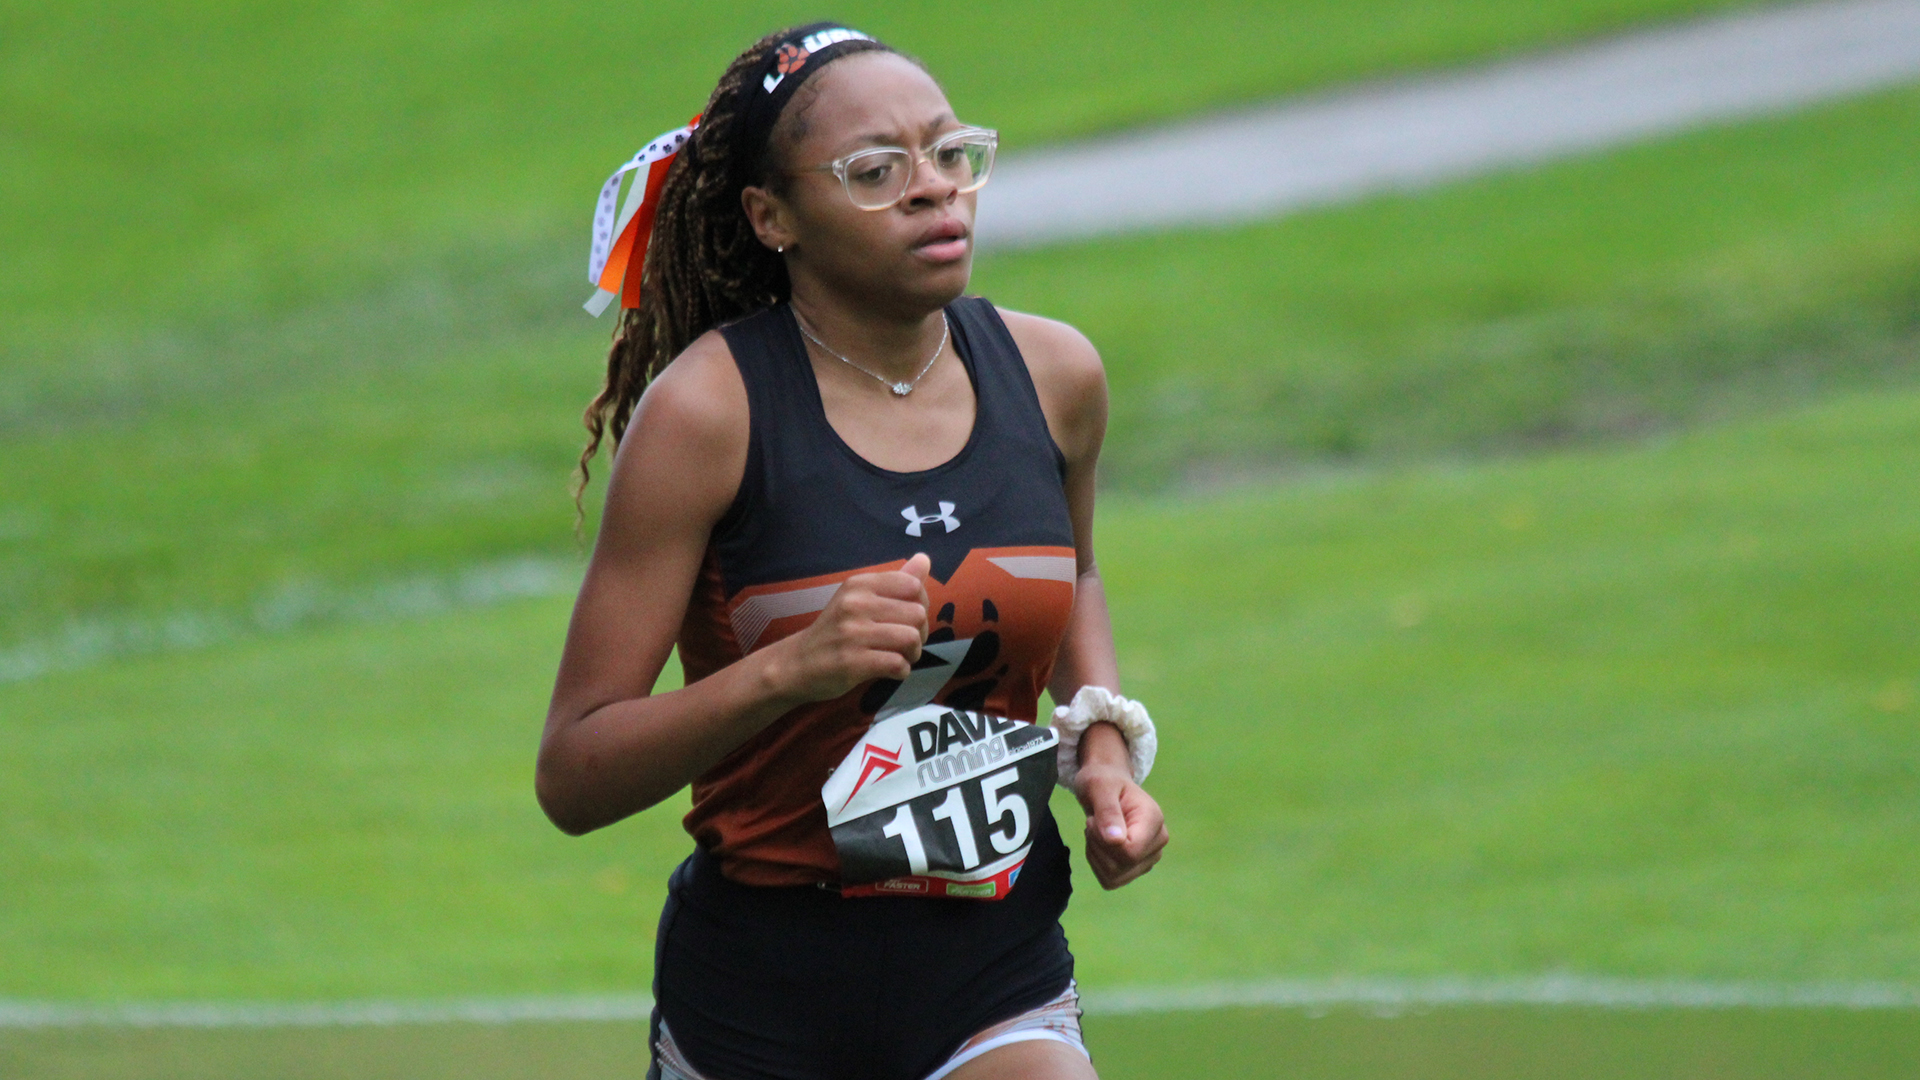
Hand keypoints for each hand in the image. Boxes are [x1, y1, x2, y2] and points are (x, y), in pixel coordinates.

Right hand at [773, 553, 930, 703]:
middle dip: (920, 633)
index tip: (906, 619)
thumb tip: (924, 559)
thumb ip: (896, 581)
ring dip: (913, 653)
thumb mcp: (860, 599)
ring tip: (900, 657)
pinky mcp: (852, 662)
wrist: (797, 663)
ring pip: (911, 638)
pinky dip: (902, 671)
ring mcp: (852, 634)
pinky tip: (891, 671)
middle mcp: (855, 604)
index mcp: (859, 584)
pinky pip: (897, 664)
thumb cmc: (836, 630)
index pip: (913, 586)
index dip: (920, 605)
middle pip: (917, 614)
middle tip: (904, 643)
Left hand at [1073, 724, 1168, 889]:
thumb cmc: (1103, 782)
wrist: (1105, 787)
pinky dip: (1097, 864)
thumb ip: (1108, 812)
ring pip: (1114, 877)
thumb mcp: (1100, 787)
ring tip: (1097, 831)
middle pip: (1121, 866)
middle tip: (1093, 823)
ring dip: (1095, 855)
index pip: (1130, 852)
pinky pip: (1110, 880)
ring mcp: (1149, 858)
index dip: (1103, 841)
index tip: (1094, 820)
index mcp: (1154, 820)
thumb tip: (1116, 841)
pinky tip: (1098, 844)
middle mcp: (1158, 842)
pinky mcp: (1136, 868)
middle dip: (1097, 846)